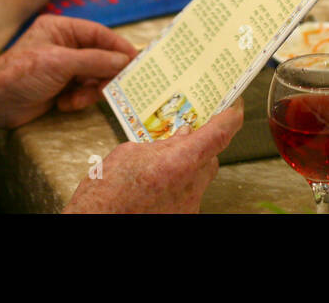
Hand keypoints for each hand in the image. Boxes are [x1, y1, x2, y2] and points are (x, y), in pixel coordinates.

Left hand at [0, 16, 135, 129]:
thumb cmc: (20, 74)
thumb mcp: (60, 63)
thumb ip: (94, 60)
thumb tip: (124, 60)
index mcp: (60, 28)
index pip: (98, 34)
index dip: (118, 47)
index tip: (137, 60)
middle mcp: (63, 45)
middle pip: (99, 56)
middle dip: (104, 73)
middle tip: (113, 86)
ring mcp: (61, 67)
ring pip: (93, 77)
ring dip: (90, 90)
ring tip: (78, 99)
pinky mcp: (59, 87)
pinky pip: (83, 92)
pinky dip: (79, 100)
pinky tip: (65, 104)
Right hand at [63, 103, 243, 212]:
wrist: (95, 222)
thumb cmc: (105, 195)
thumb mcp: (129, 153)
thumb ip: (161, 144)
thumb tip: (179, 138)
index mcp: (179, 162)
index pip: (220, 134)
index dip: (230, 116)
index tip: (234, 105)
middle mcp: (190, 186)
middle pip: (210, 157)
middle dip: (198, 145)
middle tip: (184, 135)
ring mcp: (188, 206)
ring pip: (198, 178)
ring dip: (185, 168)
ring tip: (160, 165)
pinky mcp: (183, 218)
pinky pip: (187, 195)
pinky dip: (176, 187)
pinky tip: (156, 185)